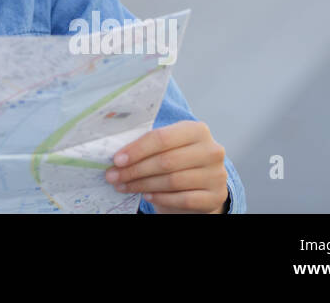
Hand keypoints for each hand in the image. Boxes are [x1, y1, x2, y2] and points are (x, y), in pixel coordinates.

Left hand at [105, 120, 229, 212]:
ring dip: (143, 185)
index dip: (137, 149)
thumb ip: (148, 144)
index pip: (162, 137)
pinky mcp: (216, 196)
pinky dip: (161, 198)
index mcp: (197, 130)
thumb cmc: (177, 161)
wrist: (202, 185)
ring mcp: (216, 175)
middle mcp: (211, 150)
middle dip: (135, 169)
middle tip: (113, 176)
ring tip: (123, 186)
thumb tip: (117, 154)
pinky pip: (183, 199)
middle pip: (166, 161)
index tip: (117, 159)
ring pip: (172, 181)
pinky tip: (146, 195)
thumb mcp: (168, 147)